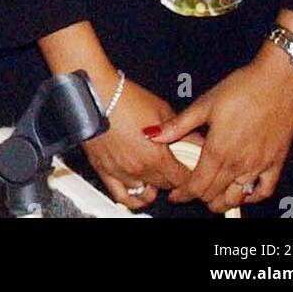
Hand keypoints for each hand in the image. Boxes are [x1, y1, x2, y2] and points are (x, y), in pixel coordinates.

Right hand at [82, 75, 184, 210]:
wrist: (95, 92)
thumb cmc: (125, 97)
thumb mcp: (162, 110)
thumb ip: (181, 130)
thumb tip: (197, 140)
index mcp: (157, 156)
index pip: (184, 179)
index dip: (191, 174)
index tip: (192, 168)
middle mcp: (140, 170)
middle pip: (166, 185)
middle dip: (174, 176)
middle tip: (175, 164)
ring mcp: (122, 173)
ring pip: (146, 192)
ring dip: (154, 184)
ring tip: (157, 172)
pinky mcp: (104, 170)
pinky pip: (122, 196)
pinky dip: (133, 198)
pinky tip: (139, 191)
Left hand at [147, 47, 292, 212]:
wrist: (277, 81)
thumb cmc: (242, 88)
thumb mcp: (205, 104)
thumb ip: (178, 125)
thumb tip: (153, 134)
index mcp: (218, 150)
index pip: (196, 185)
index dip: (183, 194)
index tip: (175, 195)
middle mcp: (238, 163)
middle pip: (214, 195)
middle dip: (199, 196)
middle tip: (191, 189)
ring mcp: (258, 165)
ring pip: (237, 198)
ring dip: (223, 202)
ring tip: (213, 196)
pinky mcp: (276, 163)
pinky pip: (263, 191)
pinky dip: (251, 197)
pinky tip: (243, 192)